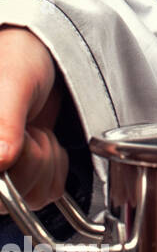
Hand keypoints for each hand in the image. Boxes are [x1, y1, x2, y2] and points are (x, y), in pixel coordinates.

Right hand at [0, 25, 69, 213]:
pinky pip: (48, 190)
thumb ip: (5, 120)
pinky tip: (42, 139)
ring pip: (33, 195)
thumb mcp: (15, 81)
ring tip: (34, 129)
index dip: (16, 164)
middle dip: (34, 157)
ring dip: (46, 158)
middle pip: (11, 197)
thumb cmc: (18, 57)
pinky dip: (56, 164)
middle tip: (30, 126)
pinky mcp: (21, 179)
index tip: (24, 137)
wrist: (38, 54)